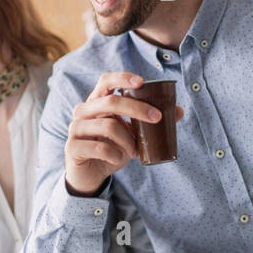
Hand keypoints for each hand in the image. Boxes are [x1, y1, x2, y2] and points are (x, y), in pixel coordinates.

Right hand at [65, 72, 183, 195]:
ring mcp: (75, 128)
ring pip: (108, 126)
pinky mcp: (73, 147)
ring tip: (135, 150)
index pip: (106, 81)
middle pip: (111, 102)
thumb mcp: (131, 134)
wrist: (89, 174)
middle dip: (138, 109)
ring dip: (128, 140)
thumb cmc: (111, 148)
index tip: (142, 81)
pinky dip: (115, 154)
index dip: (122, 78)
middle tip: (157, 118)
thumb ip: (148, 122)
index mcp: (96, 102)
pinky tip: (118, 158)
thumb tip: (179, 111)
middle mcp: (83, 111)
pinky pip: (100, 147)